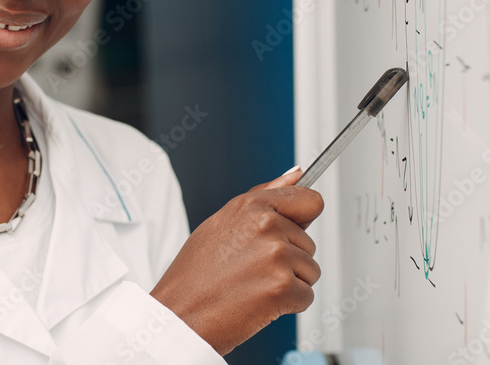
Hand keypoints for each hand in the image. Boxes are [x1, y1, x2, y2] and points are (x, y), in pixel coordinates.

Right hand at [150, 166, 323, 354]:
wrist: (180, 316)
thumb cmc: (195, 274)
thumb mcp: (223, 221)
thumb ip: (265, 195)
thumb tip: (297, 174)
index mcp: (252, 205)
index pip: (310, 200)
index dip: (304, 220)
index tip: (294, 231)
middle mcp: (267, 225)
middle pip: (309, 243)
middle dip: (288, 259)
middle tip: (252, 270)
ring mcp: (276, 255)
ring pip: (309, 270)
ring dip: (289, 283)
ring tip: (252, 285)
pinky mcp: (283, 286)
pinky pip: (306, 296)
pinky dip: (288, 305)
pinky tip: (259, 302)